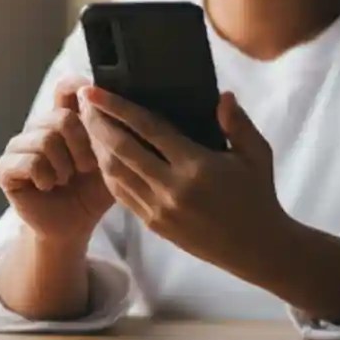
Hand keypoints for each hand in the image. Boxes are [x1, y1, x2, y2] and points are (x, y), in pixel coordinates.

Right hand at [0, 76, 115, 245]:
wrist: (74, 226)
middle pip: (60, 116)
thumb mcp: (112, 162)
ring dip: (64, 167)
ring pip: (45, 139)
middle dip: (81, 147)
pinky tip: (48, 186)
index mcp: (64, 118)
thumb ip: (113, 134)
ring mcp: (18, 146)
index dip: (80, 89)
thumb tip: (116, 105)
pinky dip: (46, 177)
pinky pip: (29, 161)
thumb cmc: (93, 192)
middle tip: (85, 167)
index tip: (93, 104)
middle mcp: (38, 127)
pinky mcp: (5, 168)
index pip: (67, 87)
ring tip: (65, 179)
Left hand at [77, 86, 291, 279]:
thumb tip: (222, 95)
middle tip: (82, 101)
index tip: (94, 90)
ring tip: (87, 124)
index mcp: (196, 166)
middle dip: (96, 122)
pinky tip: (102, 156)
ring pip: (115, 174)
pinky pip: (121, 195)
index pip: (148, 128)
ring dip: (96, 147)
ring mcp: (159, 209)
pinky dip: (107, 172)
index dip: (117, 107)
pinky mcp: (154, 224)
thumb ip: (238, 123)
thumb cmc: (258, 195)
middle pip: (120, 149)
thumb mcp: (257, 155)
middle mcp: (171, 188)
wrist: (256, 248)